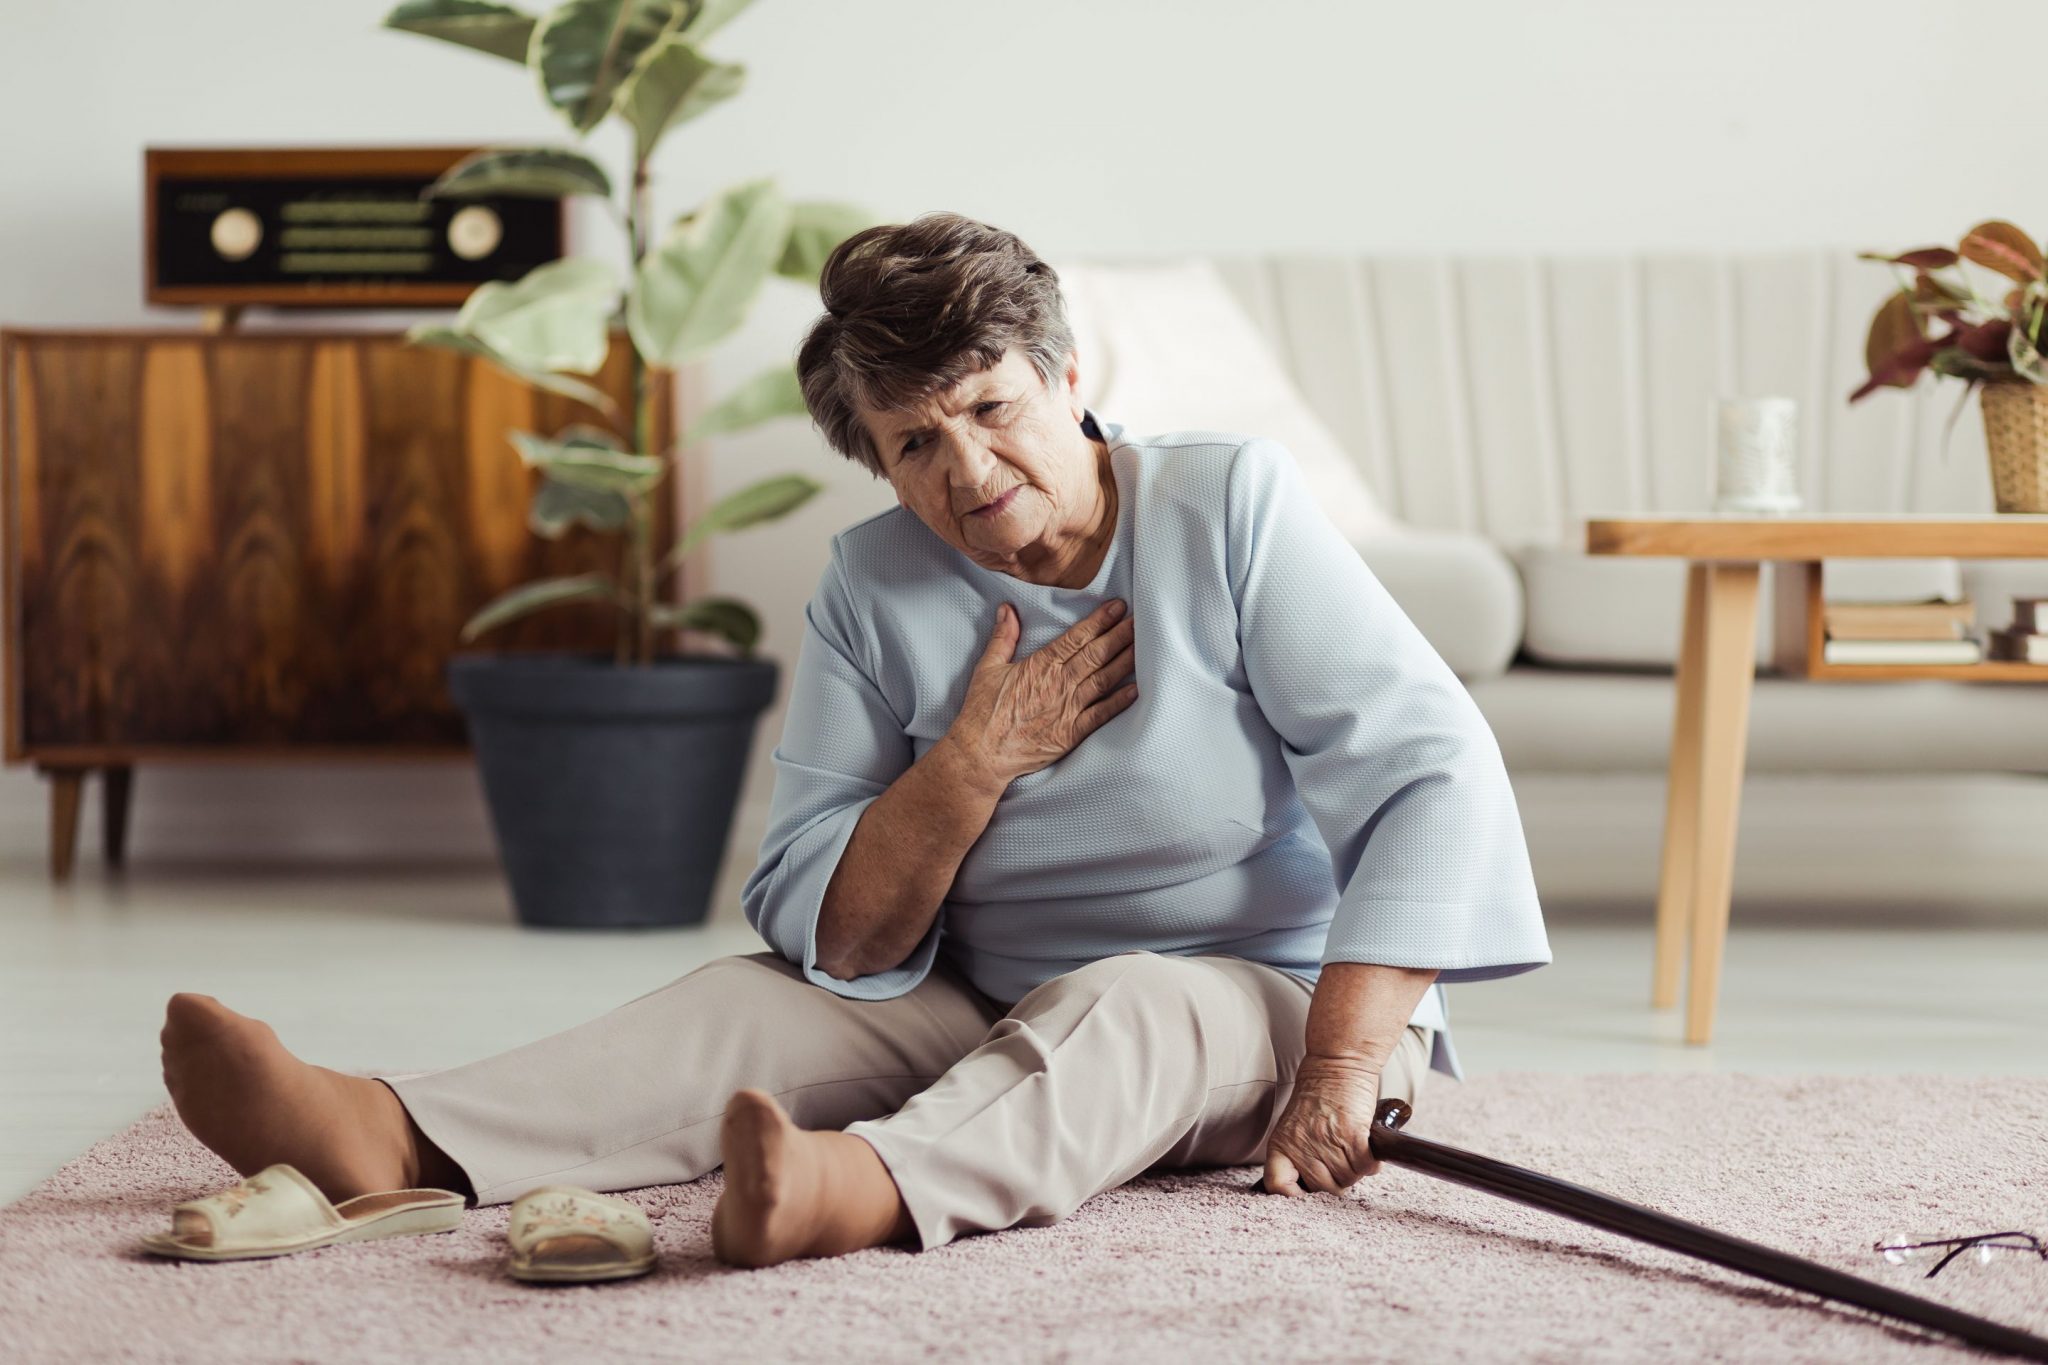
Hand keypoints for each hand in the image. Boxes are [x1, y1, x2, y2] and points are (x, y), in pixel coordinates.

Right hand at [948, 599, 1138, 785]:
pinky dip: (1119, 702)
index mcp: (1041, 665)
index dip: (1100, 620)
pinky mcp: (1071, 733)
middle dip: (1120, 635)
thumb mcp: (988, 668)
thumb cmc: (983, 712)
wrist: (983, 753)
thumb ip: (1003, 637)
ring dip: (1125, 662)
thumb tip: (1007, 609)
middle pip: (1097, 654)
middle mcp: (1059, 684)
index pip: (1077, 637)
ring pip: (1104, 680)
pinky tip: (1136, 690)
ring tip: (1144, 647)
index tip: (1117, 607)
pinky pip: (1101, 715)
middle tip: (1141, 620)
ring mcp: (1068, 709)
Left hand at [1262, 1055, 1383, 1195]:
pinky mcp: (1353, 1135)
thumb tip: (1311, 1188)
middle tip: (1342, 1160)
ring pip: (1349, 1179)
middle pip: (1325, 1189)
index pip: (1277, 1186)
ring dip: (1357, 1169)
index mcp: (1282, 1145)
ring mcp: (1327, 1142)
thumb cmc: (1318, 1096)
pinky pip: (1366, 1166)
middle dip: (1338, 1180)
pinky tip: (1367, 1147)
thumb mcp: (1294, 1126)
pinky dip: (1371, 1162)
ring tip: (1354, 1149)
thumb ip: (1298, 1155)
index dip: (1293, 1197)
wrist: (1336, 1063)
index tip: (1307, 1195)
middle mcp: (1302, 1146)